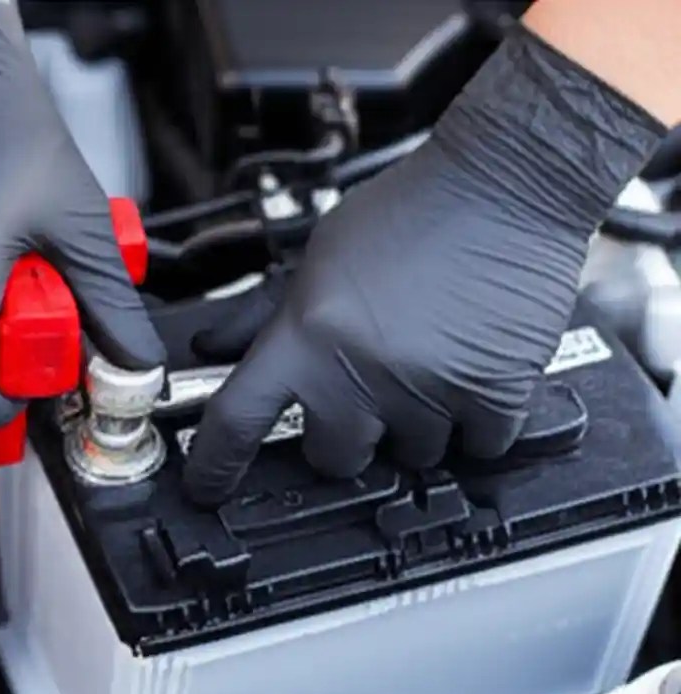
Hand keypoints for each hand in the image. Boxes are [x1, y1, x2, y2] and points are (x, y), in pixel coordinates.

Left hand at [184, 29, 664, 507]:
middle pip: (333, 459)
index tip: (208, 488)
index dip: (215, 466)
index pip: (237, 420)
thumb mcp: (318, 255)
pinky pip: (477, 448)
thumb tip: (213, 348)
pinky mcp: (492, 397)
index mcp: (305, 334)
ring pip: (410, 456)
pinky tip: (470, 374)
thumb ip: (263, 312)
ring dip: (416, 426)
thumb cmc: (412, 211)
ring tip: (428, 363)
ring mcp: (426, 390)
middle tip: (364, 392)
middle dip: (344, 436)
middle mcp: (360, 371)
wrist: (505, 184)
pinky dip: (476, 424)